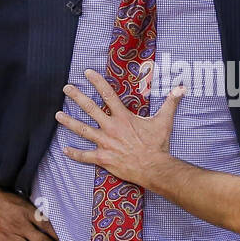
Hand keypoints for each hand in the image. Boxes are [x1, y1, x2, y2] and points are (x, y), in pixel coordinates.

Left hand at [56, 69, 184, 186]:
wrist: (154, 167)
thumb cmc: (158, 145)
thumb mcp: (164, 121)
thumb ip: (171, 103)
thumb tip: (181, 88)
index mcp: (123, 117)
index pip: (108, 94)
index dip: (97, 81)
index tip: (87, 72)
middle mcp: (111, 127)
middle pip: (90, 108)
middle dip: (77, 96)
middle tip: (66, 88)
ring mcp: (105, 143)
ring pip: (82, 130)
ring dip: (68, 122)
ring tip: (57, 115)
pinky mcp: (103, 158)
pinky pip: (85, 156)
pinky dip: (74, 153)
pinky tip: (64, 149)